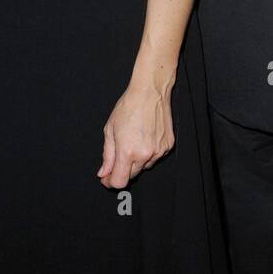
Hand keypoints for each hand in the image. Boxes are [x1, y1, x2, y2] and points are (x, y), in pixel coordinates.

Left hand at [97, 71, 175, 188]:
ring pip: (144, 167)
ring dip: (137, 161)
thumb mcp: (110, 130)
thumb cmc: (129, 106)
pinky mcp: (168, 146)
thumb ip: (107, 155)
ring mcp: (158, 151)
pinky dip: (149, 152)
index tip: (107, 177)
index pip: (119, 181)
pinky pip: (156, 157)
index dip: (110, 182)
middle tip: (119, 156)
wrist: (150, 92)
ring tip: (134, 140)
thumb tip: (104, 172)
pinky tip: (146, 137)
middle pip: (132, 176)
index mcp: (127, 151)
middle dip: (123, 170)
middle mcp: (144, 154)